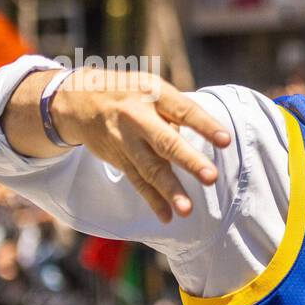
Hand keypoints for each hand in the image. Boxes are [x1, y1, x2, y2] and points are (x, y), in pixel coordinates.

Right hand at [51, 70, 230, 222]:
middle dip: (189, 161)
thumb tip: (197, 141)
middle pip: (166, 142)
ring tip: (187, 210)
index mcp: (153, 94)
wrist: (78, 100)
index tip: (226, 140)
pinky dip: (152, 200)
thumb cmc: (131, 93)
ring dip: (169, 190)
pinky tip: (167, 216)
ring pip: (150, 168)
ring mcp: (126, 140)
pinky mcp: (119, 159)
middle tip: (211, 177)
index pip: (183, 110)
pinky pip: (137, 182)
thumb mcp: (151, 88)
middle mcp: (137, 117)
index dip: (205, 125)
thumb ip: (175, 112)